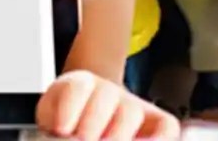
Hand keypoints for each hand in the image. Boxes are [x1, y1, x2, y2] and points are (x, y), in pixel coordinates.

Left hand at [38, 71, 179, 139]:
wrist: (88, 113)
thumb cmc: (68, 119)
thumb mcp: (50, 116)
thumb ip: (52, 120)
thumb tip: (61, 131)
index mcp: (79, 83)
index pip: (77, 86)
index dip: (69, 108)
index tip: (62, 129)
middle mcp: (108, 91)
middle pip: (106, 96)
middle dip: (92, 125)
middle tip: (83, 140)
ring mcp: (133, 105)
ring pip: (131, 112)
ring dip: (118, 135)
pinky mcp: (156, 123)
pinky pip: (167, 127)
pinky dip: (161, 139)